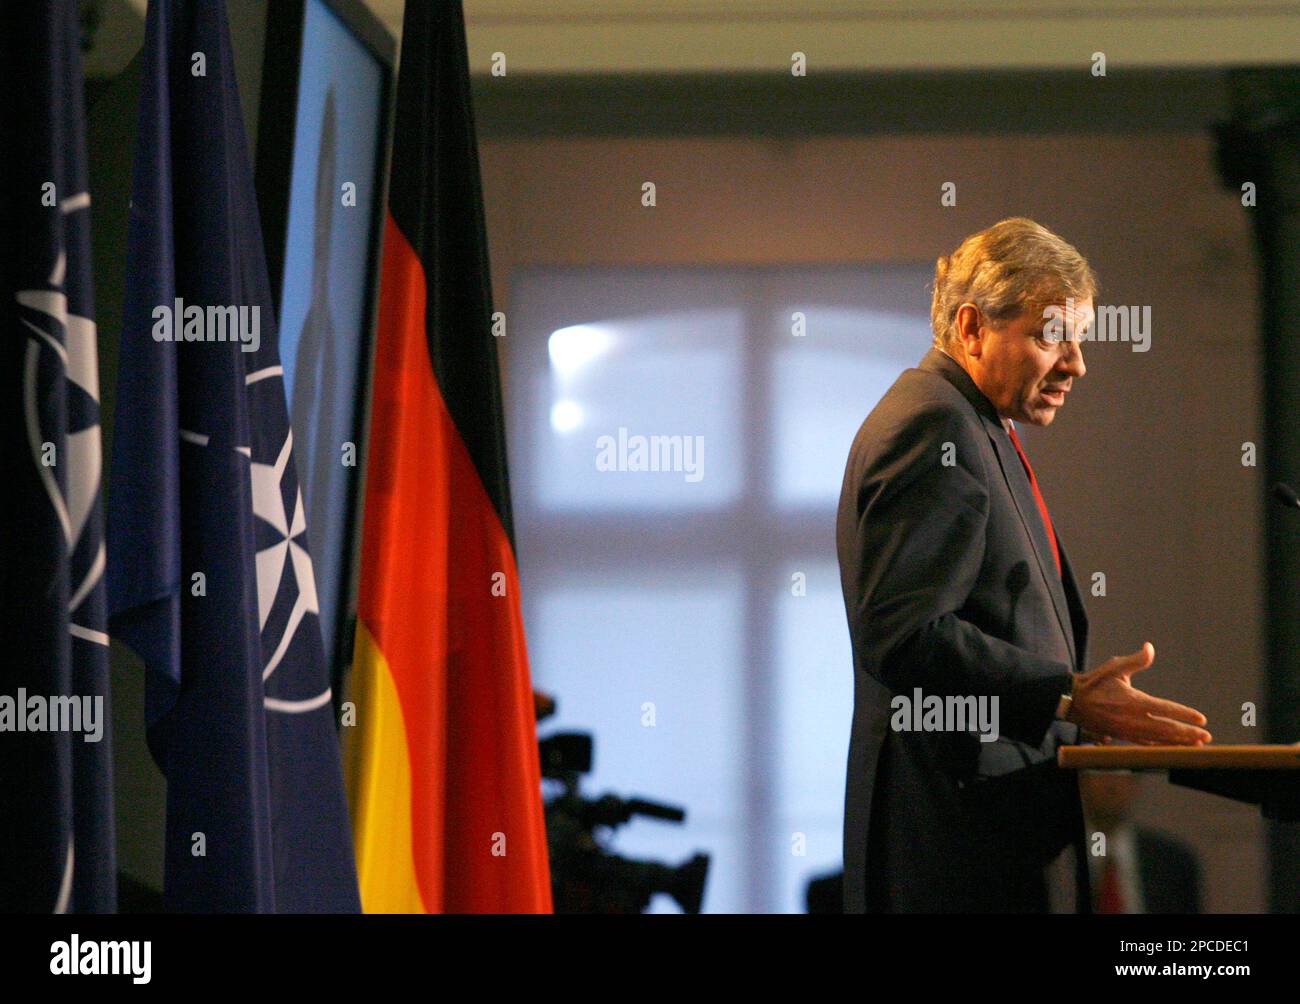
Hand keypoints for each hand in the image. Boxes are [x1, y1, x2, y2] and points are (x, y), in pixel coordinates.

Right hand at [1065, 642, 1210, 745]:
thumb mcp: (1114, 667)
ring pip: (1158, 739)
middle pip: (1166, 728)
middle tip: (1206, 736)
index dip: (1184, 714)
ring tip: (1195, 745)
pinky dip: (1162, 747)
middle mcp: (1132, 719)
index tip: (1201, 718)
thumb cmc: (1094, 683)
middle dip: (1188, 733)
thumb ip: (1136, 660)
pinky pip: (1146, 744)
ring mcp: (1127, 730)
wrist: (1072, 702)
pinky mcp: (1122, 736)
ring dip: (1178, 742)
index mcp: (1132, 701)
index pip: (1165, 709)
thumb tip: (1150, 648)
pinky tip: (1172, 748)